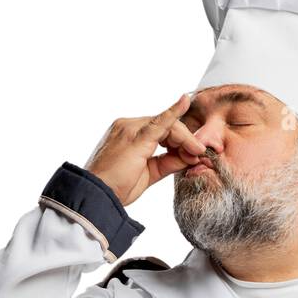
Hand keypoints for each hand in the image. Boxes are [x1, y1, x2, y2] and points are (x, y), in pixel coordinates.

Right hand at [84, 94, 224, 206]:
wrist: (98, 195)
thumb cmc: (118, 186)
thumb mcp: (150, 173)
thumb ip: (169, 162)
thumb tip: (191, 156)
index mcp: (130, 134)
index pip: (162, 131)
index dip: (181, 142)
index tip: (194, 155)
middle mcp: (128, 126)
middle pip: (167, 126)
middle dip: (186, 140)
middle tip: (199, 154)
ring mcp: (130, 128)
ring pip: (167, 126)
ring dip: (185, 139)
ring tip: (197, 152)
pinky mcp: (136, 136)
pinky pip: (159, 121)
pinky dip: (174, 112)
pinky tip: (185, 101)